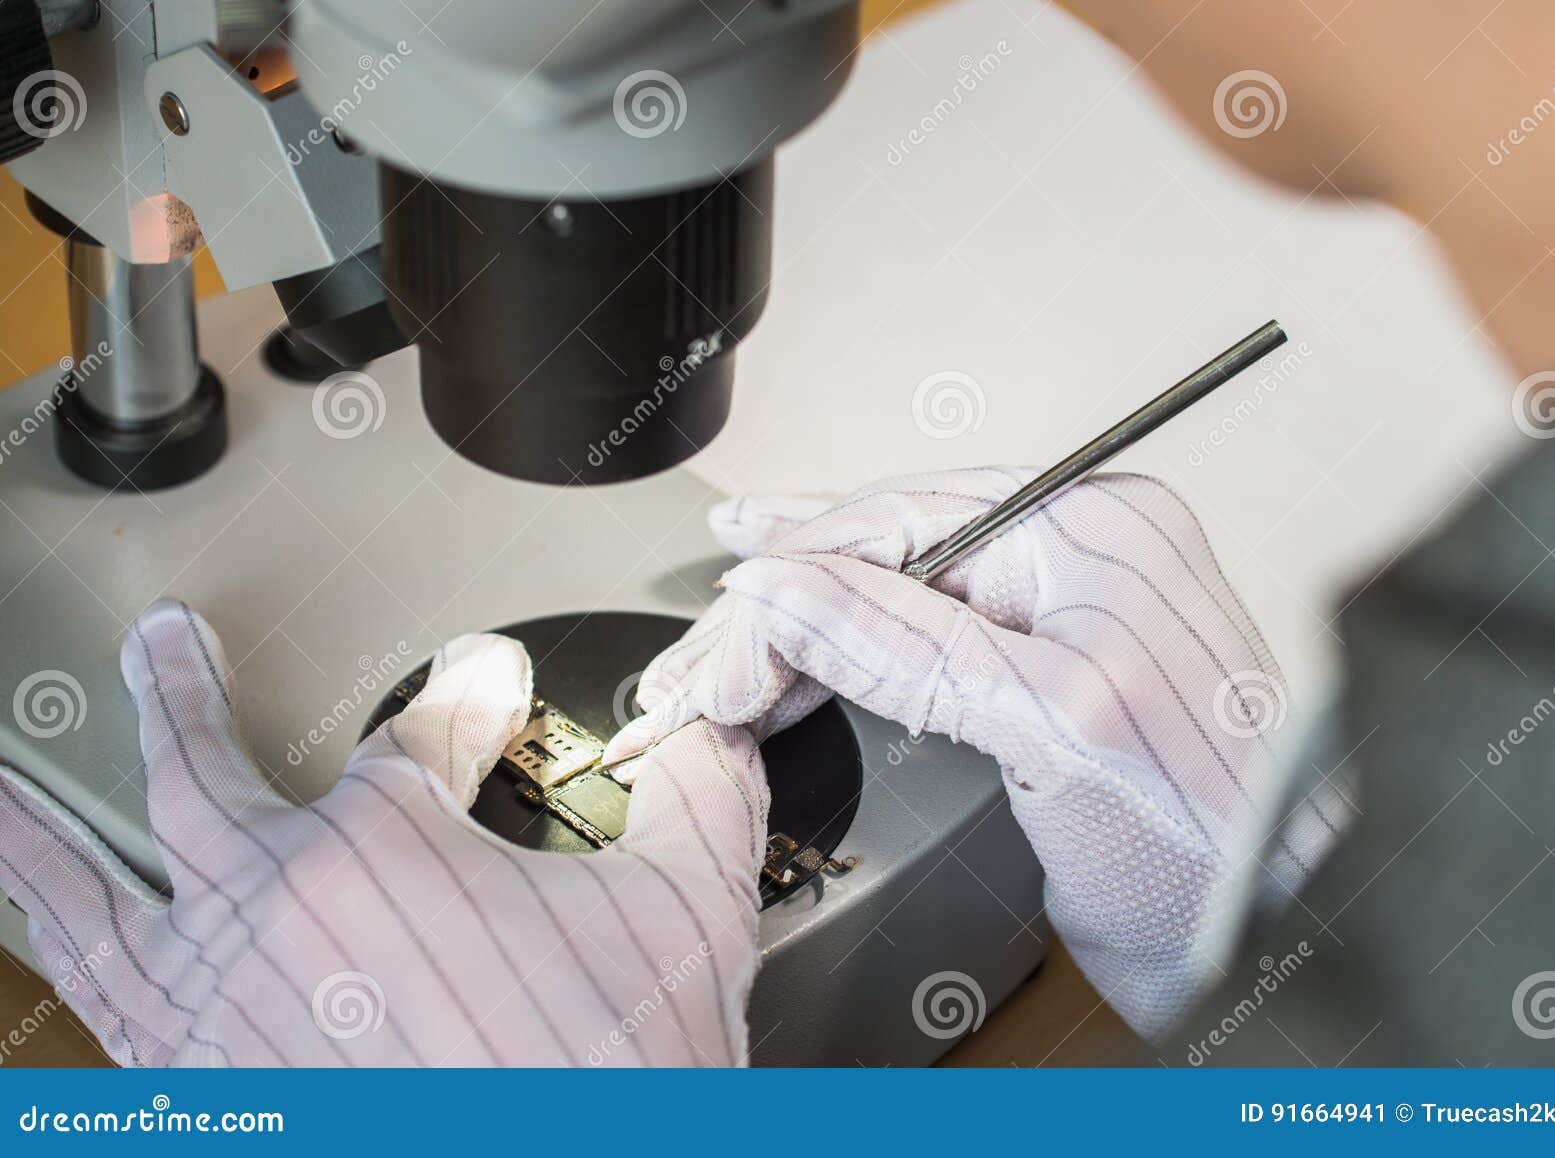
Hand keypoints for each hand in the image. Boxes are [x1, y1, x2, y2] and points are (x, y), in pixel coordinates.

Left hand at [0, 600, 765, 1065]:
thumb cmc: (606, 1086)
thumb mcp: (684, 918)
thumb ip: (702, 796)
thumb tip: (721, 730)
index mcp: (383, 850)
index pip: (416, 741)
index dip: (462, 705)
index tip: (478, 690)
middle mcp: (271, 913)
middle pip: (199, 770)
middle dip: (183, 692)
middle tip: (166, 645)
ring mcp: (211, 1010)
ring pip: (91, 895)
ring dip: (40, 829)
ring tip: (4, 788)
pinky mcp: (193, 1098)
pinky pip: (100, 1011)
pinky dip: (66, 965)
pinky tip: (60, 954)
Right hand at [607, 467, 1351, 1036]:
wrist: (1271, 934)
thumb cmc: (1213, 837)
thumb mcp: (1050, 725)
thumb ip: (907, 646)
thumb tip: (785, 589)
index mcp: (1096, 529)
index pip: (903, 520)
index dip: (797, 574)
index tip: (725, 633)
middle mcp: (1079, 555)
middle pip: (892, 551)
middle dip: (786, 603)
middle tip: (701, 660)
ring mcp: (1065, 613)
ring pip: (900, 595)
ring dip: (806, 631)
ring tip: (726, 661)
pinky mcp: (1048, 675)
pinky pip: (927, 641)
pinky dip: (853, 660)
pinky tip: (806, 664)